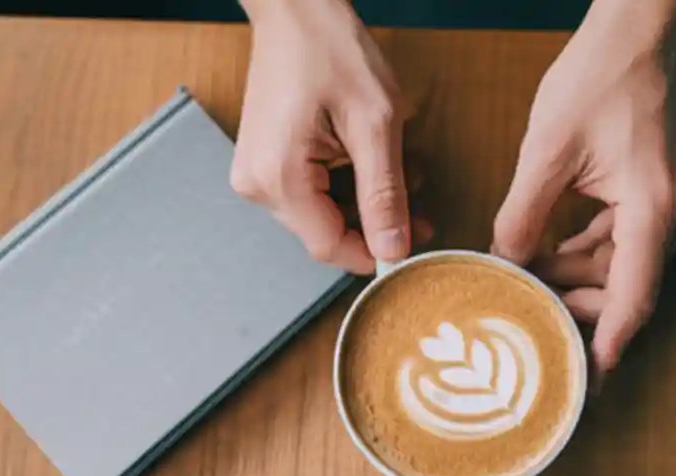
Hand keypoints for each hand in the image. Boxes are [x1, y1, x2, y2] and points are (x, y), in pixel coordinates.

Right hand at [232, 0, 419, 273]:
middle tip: (419, 203)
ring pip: (321, 215)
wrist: (296, 10)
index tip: (414, 243)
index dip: (375, 251)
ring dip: (364, 201)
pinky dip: (345, 185)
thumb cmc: (331, 50)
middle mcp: (256, 185)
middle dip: (375, 223)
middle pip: (324, 233)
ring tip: (401, 170)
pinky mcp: (265, 164)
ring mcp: (257, 175)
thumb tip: (395, 249)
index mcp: (278, 177)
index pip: (329, 246)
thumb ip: (384, 193)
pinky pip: (310, 194)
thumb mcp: (374, 123)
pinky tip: (369, 160)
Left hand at [492, 0, 675, 378]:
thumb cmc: (599, 78)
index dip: (607, 346)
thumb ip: (523, 217)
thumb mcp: (547, 152)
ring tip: (526, 285)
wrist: (641, 32)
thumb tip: (501, 265)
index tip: (585, 384)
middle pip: (627, 289)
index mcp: (656, 209)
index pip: (633, 299)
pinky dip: (589, 252)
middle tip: (527, 322)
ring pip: (624, 267)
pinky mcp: (666, 194)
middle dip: (576, 307)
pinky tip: (548, 255)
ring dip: (576, 279)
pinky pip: (627, 242)